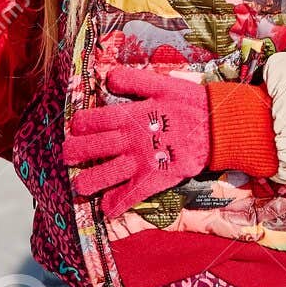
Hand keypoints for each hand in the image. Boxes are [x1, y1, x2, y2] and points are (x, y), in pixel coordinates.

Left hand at [63, 66, 211, 220]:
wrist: (219, 128)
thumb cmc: (191, 103)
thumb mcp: (164, 85)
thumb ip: (135, 81)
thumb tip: (108, 76)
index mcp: (133, 114)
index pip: (96, 120)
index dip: (81, 124)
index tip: (76, 126)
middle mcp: (132, 139)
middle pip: (95, 147)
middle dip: (75, 153)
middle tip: (66, 156)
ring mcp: (142, 161)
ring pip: (107, 174)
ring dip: (89, 182)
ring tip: (80, 186)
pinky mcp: (155, 179)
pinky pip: (132, 195)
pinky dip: (117, 204)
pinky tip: (107, 210)